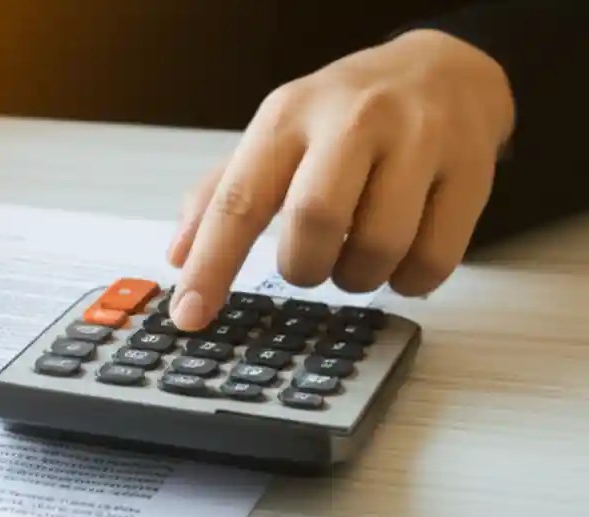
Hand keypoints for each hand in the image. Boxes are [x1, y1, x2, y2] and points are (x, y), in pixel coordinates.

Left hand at [166, 29, 515, 329]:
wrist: (445, 69)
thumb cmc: (345, 114)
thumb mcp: (274, 136)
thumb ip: (220, 194)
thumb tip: (179, 256)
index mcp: (288, 116)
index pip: (238, 199)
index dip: (211, 265)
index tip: (190, 314)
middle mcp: (353, 120)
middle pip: (314, 221)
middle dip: (303, 268)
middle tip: (307, 266)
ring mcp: (419, 140)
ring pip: (379, 245)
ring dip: (356, 277)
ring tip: (354, 258)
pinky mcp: (472, 168)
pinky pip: (435, 257)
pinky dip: (409, 279)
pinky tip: (400, 258)